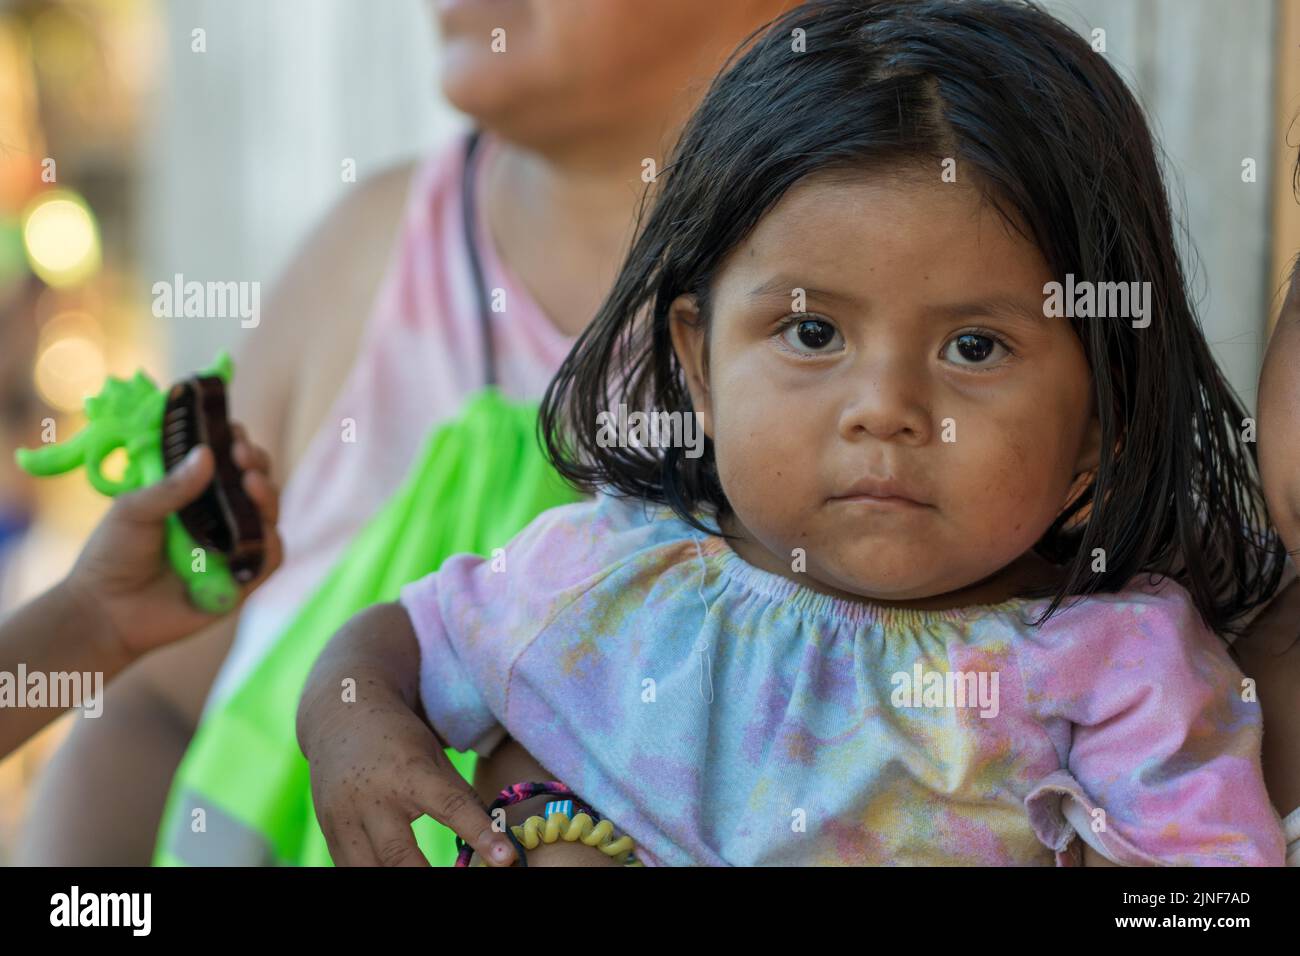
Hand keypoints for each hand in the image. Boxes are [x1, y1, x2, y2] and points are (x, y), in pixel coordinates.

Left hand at [64, 422, 282, 662]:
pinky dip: (271, 542)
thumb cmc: (113, 555)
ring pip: (269, 517)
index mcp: (195, 494)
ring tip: (251, 482)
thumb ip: (172, 486)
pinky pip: (270, 559)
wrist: (105, 612)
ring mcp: (233, 548)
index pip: (228, 462)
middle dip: (257, 464)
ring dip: (268, 496)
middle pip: (256, 483)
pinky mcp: (241, 581)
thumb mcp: (135, 511)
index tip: (231, 433)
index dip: (236, 444)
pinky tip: (261, 528)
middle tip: (242, 455)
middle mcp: (220, 517)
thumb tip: (206, 454)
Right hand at [299, 670, 517, 867]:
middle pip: (399, 856)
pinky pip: (351, 868)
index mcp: (409, 771)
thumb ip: (460, 798)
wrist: (341, 717)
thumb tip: (493, 841)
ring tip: (429, 881)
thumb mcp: (434, 758)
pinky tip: (393, 873)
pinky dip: (374, 875)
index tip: (506, 860)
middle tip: (462, 883)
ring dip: (398, 881)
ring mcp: (344, 817)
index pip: (451, 808)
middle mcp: (373, 797)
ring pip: (369, 870)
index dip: (481, 836)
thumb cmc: (399, 738)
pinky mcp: (329, 832)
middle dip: (427, 879)